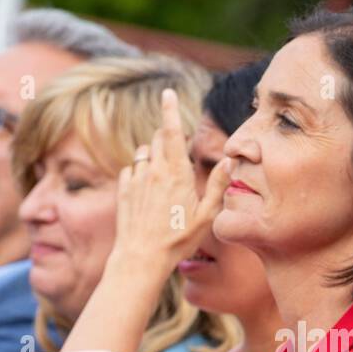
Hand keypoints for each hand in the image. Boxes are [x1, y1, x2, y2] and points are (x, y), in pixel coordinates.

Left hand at [110, 87, 229, 274]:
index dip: (170, 110)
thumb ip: (218, 186)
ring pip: (143, 153)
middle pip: (157, 138)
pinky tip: (146, 191)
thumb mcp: (206, 216)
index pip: (171, 132)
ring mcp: (136, 180)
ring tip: (163, 179)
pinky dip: (139, 173)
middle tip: (178, 154)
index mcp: (176, 173)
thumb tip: (229, 162)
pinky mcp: (123, 191)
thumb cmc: (178, 240)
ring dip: (153, 156)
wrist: (141, 258)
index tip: (167, 93)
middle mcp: (154, 171)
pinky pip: (131, 170)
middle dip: (167, 137)